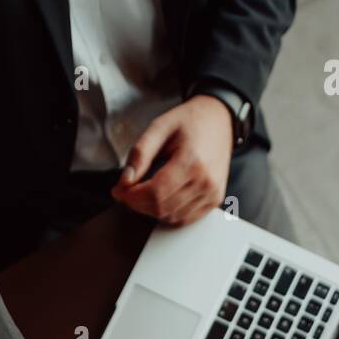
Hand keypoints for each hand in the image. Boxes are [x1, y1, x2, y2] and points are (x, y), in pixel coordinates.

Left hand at [111, 95, 233, 225]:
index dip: (132, 196)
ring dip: (151, 209)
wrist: (219, 120)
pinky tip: (160, 198)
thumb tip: (125, 182)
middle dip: (137, 203)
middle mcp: (206, 181)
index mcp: (192, 161)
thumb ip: (140, 154)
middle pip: (161, 208)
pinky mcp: (214, 201)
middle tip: (127, 190)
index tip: (119, 190)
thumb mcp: (159, 127)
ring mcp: (212, 194)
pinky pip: (184, 219)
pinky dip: (167, 213)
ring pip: (171, 217)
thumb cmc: (190, 121)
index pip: (155, 193)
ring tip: (143, 192)